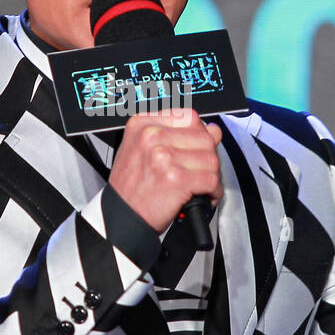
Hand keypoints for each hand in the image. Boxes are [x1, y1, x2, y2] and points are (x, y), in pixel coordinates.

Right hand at [108, 107, 223, 233]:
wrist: (121, 217)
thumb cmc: (131, 187)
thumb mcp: (144, 150)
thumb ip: (177, 136)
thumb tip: (213, 131)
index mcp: (143, 124)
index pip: (189, 117)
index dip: (199, 134)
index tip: (196, 148)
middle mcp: (152, 137)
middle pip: (204, 138)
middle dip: (209, 157)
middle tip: (200, 172)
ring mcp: (164, 157)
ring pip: (211, 159)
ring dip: (212, 176)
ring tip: (200, 185)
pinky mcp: (176, 178)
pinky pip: (211, 180)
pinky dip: (213, 192)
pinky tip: (203, 195)